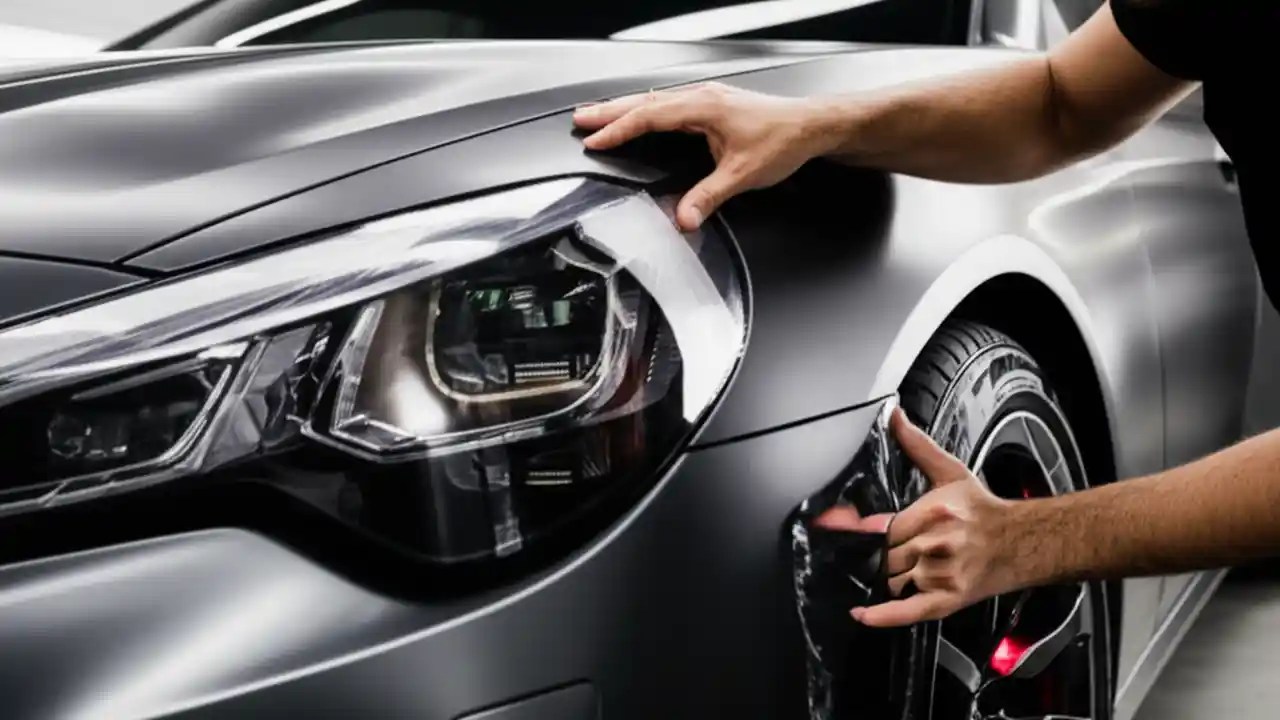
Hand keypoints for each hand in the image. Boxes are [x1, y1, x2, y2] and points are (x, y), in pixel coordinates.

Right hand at [572, 83, 835, 230]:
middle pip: (645, 102)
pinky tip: (639, 116)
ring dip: (625, 108)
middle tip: (580, 119)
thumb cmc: (783, 141)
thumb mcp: (742, 175)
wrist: (811, 127)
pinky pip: (669, 104)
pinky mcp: (712, 105)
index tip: (594, 141)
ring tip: (599, 116)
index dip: (618, 130)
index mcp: (703, 107)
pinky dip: (646, 110)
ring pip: (655, 100)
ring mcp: (707, 98)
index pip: (649, 116)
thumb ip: (707, 198)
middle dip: (610, 111)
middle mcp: (702, 97)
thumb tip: (681, 218)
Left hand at [815, 408, 1019, 626]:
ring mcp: (943, 576)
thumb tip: (895, 415)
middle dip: (870, 555)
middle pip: (884, 556)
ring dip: (882, 577)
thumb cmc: (982, 509)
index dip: (854, 529)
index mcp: (934, 514)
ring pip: (892, 580)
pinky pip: (909, 611)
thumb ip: (917, 446)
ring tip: (882, 569)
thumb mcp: (950, 472)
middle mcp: (937, 546)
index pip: (882, 527)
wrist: (1021, 543)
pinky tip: (863, 614)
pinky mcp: (947, 600)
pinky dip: (883, 616)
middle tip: (858, 552)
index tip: (828, 524)